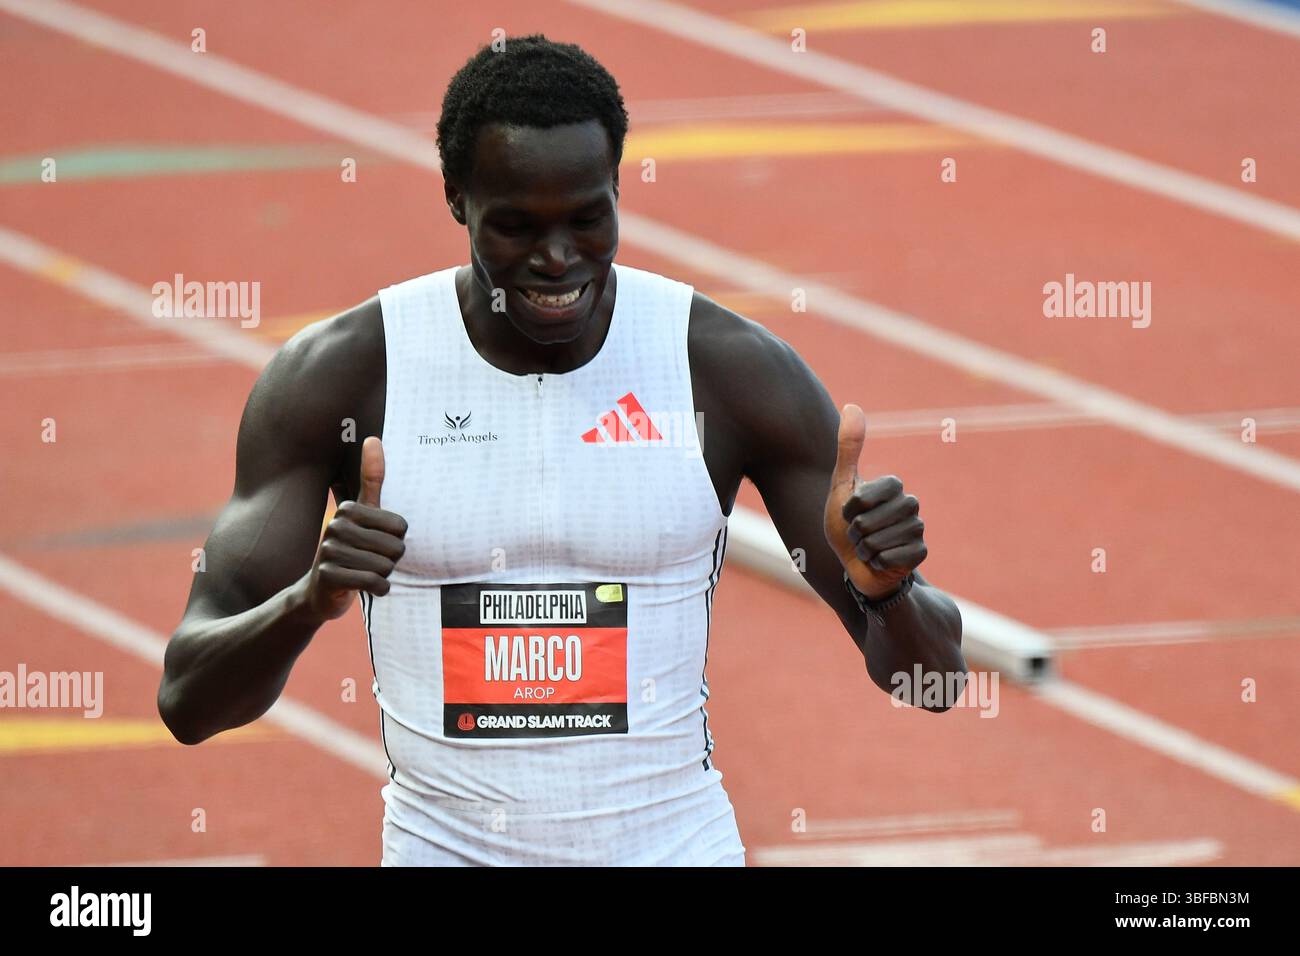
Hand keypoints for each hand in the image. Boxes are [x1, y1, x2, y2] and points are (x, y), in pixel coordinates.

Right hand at [305, 436, 407, 619]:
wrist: (321, 591)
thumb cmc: (351, 549)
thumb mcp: (363, 514)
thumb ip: (371, 480)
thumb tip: (373, 438)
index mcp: (348, 509)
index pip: (400, 527)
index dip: (396, 541)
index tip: (377, 544)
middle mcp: (336, 526)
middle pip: (394, 548)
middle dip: (390, 561)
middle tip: (370, 562)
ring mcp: (329, 551)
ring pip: (385, 567)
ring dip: (383, 576)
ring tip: (365, 573)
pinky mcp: (328, 576)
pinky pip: (373, 583)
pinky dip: (378, 590)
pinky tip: (367, 588)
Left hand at [824, 404, 926, 599]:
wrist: (859, 565)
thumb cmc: (846, 525)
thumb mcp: (842, 486)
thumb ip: (848, 447)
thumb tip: (852, 405)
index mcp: (893, 485)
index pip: (862, 498)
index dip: (848, 510)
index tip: (849, 513)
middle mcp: (910, 503)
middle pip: (867, 522)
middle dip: (854, 533)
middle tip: (859, 534)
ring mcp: (917, 528)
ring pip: (877, 542)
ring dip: (864, 549)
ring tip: (869, 547)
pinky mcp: (920, 552)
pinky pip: (890, 558)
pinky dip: (876, 562)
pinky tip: (880, 560)